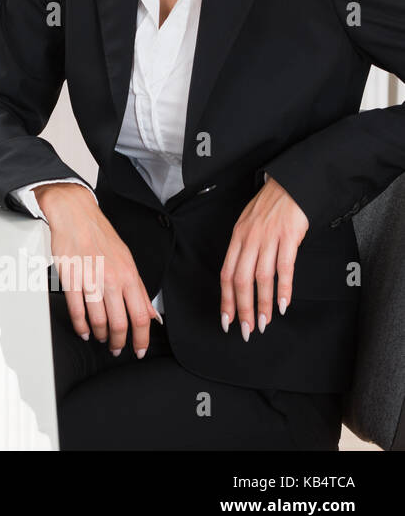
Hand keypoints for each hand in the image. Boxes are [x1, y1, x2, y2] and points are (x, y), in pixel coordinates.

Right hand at [37, 183, 158, 357]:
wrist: (76, 215)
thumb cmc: (101, 236)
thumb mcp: (128, 261)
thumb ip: (140, 290)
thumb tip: (151, 314)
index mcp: (129, 275)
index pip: (141, 315)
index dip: (141, 338)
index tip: (139, 349)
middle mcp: (112, 279)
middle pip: (119, 323)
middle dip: (118, 342)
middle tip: (116, 347)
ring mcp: (90, 279)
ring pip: (98, 319)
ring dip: (100, 334)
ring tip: (100, 337)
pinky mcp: (71, 278)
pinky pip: (77, 310)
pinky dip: (80, 325)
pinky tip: (83, 329)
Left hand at [219, 176, 308, 340]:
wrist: (290, 186)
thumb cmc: (269, 208)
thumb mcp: (248, 226)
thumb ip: (244, 249)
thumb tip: (241, 277)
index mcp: (236, 238)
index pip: (226, 273)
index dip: (225, 299)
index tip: (226, 319)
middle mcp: (248, 240)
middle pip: (240, 280)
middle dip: (242, 308)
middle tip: (245, 330)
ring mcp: (268, 239)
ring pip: (261, 277)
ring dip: (262, 304)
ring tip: (263, 323)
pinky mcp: (288, 238)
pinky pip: (284, 267)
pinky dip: (283, 288)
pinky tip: (282, 304)